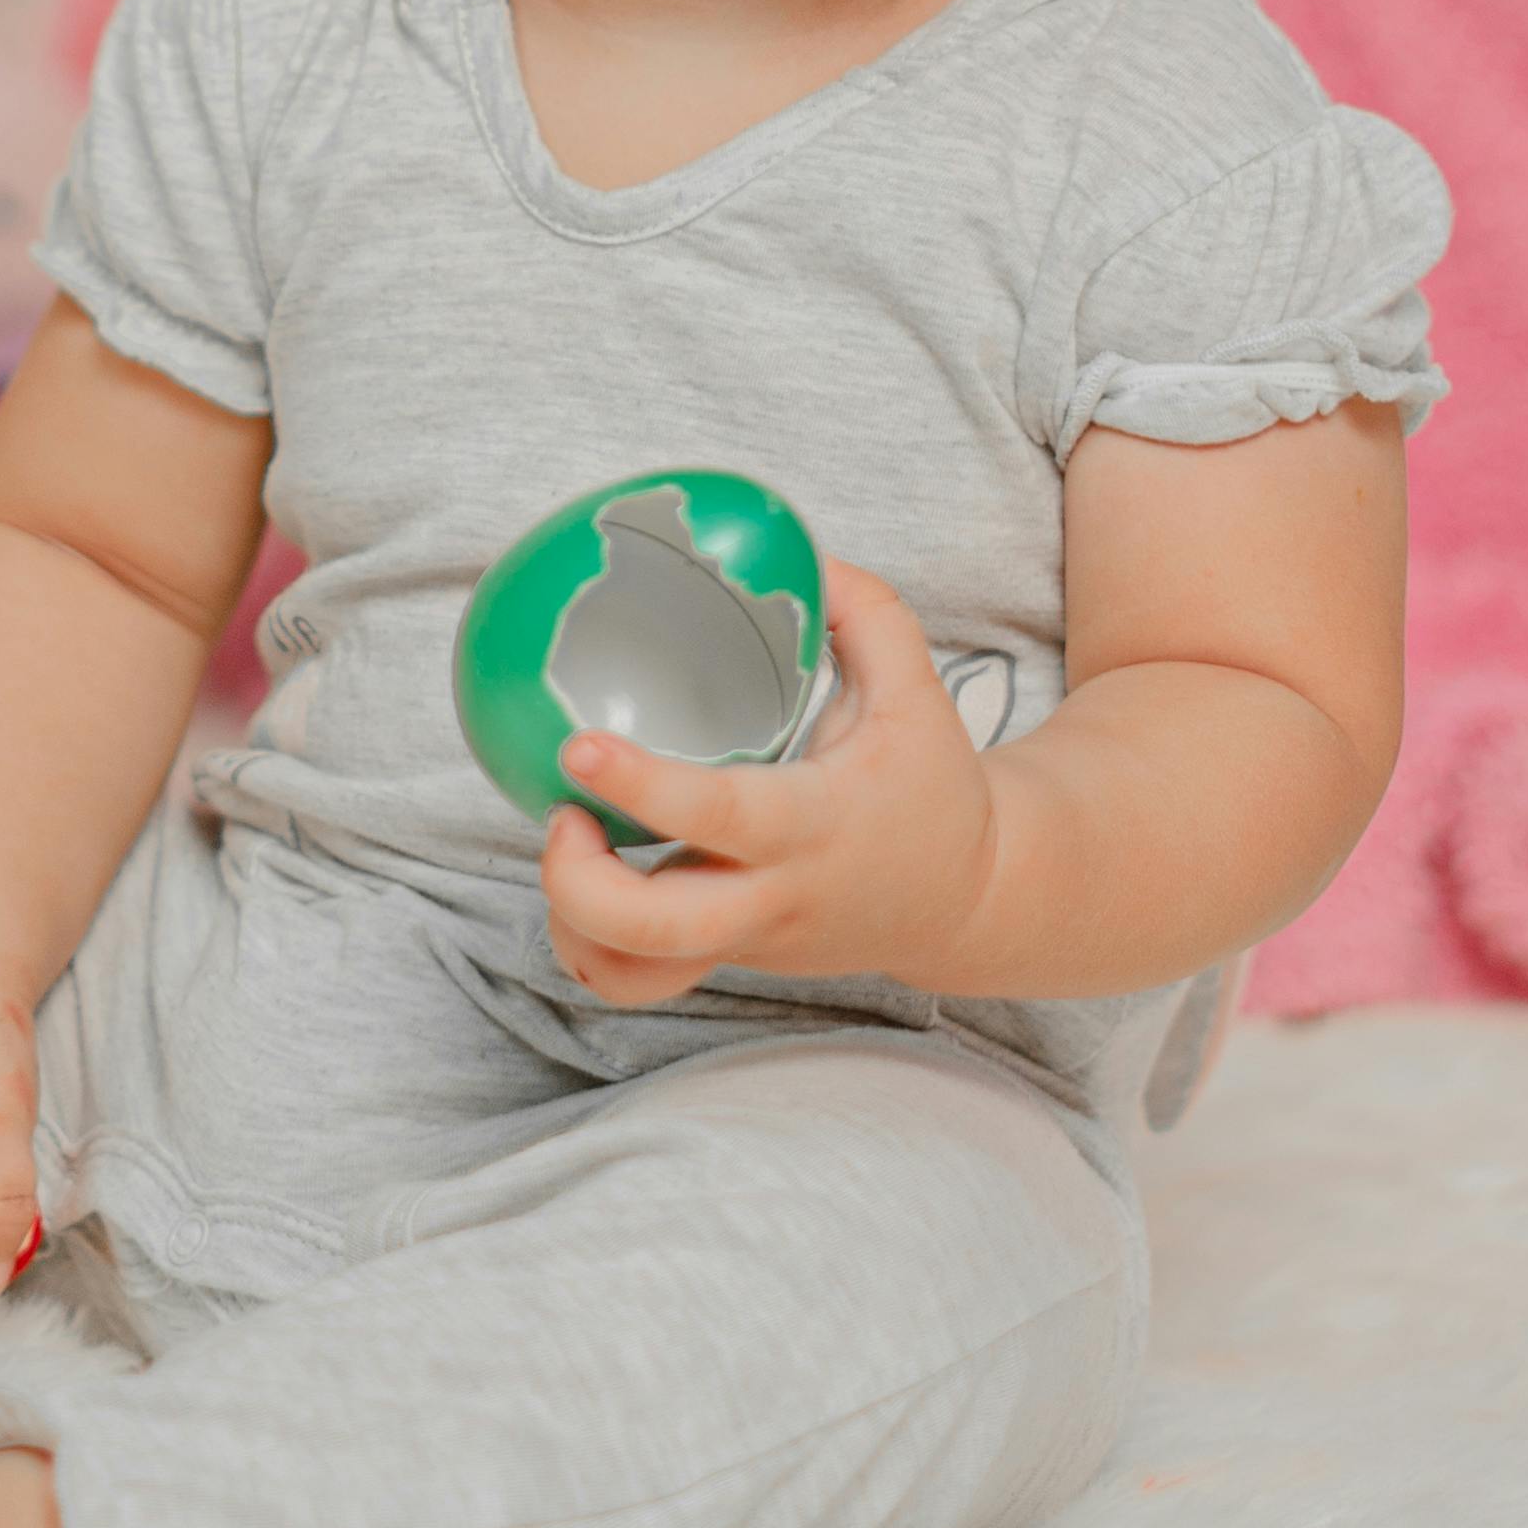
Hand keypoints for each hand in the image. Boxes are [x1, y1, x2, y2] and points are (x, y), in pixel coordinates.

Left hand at [539, 561, 1000, 1005]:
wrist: (967, 902)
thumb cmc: (932, 789)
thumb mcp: (917, 691)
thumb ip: (865, 613)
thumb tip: (802, 549)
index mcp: (814, 825)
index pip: (718, 815)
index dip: (640, 786)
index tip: (580, 747)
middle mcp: (771, 895)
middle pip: (652, 931)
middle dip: (577, 882)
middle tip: (561, 810)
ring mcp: (743, 939)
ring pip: (633, 972)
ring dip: (573, 920)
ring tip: (568, 842)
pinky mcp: (725, 957)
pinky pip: (638, 979)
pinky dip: (590, 945)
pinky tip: (583, 878)